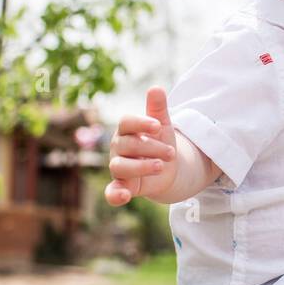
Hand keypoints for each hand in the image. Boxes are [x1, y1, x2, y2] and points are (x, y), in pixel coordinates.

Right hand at [104, 86, 178, 205]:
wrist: (167, 169)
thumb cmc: (160, 143)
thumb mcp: (163, 126)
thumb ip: (158, 109)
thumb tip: (156, 88)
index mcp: (126, 130)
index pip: (126, 122)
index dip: (141, 123)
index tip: (159, 126)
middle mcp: (118, 148)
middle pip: (128, 144)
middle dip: (151, 147)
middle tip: (171, 152)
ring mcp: (119, 167)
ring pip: (120, 166)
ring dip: (140, 166)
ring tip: (161, 166)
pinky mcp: (123, 186)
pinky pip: (112, 192)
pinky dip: (115, 195)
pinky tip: (124, 196)